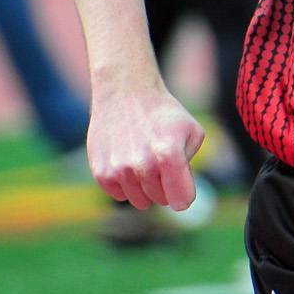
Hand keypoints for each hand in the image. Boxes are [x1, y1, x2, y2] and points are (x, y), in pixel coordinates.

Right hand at [87, 80, 205, 210]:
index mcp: (169, 155)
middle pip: (161, 200)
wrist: (125, 92)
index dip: (184, 197)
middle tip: (161, 162)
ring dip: (145, 186)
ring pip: (140, 201)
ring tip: (144, 160)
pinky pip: (119, 195)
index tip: (183, 192)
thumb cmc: (163, 114)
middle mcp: (143, 165)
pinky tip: (127, 161)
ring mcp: (120, 170)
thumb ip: (190, 167)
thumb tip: (179, 196)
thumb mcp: (191, 131)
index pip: (181, 199)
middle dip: (165, 186)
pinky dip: (125, 184)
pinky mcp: (101, 172)